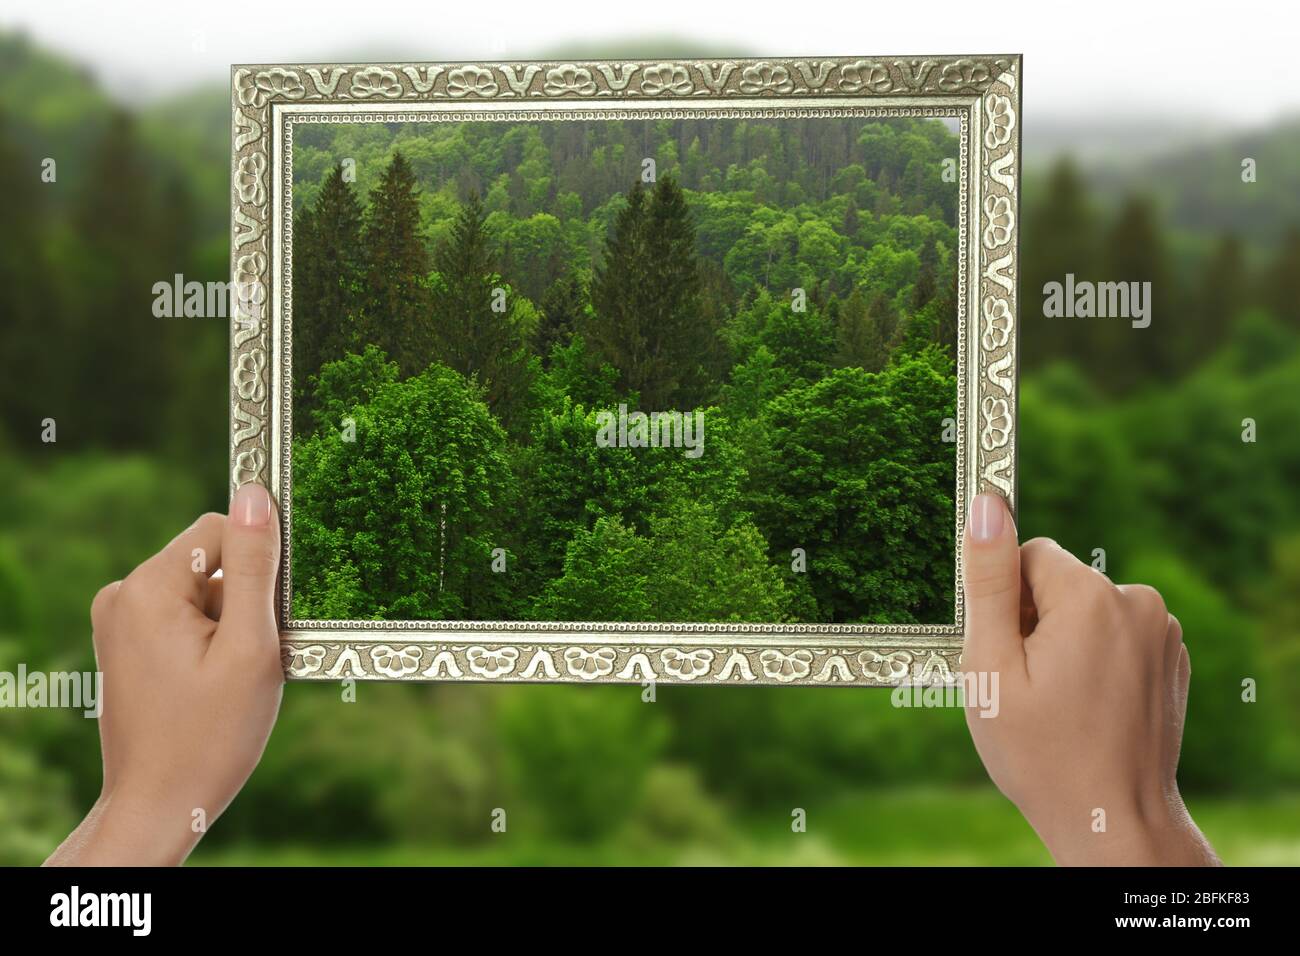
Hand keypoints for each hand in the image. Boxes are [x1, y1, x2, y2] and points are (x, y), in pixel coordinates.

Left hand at [45, 483, 283, 865]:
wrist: (160, 804)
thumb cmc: (210, 734)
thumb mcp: (250, 646)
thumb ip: (254, 567)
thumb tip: (254, 494)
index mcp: (148, 587)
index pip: (219, 530)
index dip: (258, 565)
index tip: (272, 612)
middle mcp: (122, 594)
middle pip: (209, 560)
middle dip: (243, 600)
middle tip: (249, 657)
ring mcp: (118, 619)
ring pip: (200, 590)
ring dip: (229, 623)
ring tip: (230, 678)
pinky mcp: (124, 642)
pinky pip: (182, 614)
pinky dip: (210, 638)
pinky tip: (214, 682)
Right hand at [961, 493, 1218, 865]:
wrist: (1114, 821)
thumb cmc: (1041, 752)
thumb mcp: (992, 664)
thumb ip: (988, 579)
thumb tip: (987, 504)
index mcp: (1090, 595)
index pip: (1026, 555)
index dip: (1003, 603)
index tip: (1006, 654)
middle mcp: (1137, 601)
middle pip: (1058, 582)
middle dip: (1034, 622)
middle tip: (1028, 686)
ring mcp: (1161, 632)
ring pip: (1085, 610)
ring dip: (1064, 642)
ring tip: (1058, 702)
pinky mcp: (1169, 658)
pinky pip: (1113, 636)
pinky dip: (1094, 660)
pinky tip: (1086, 707)